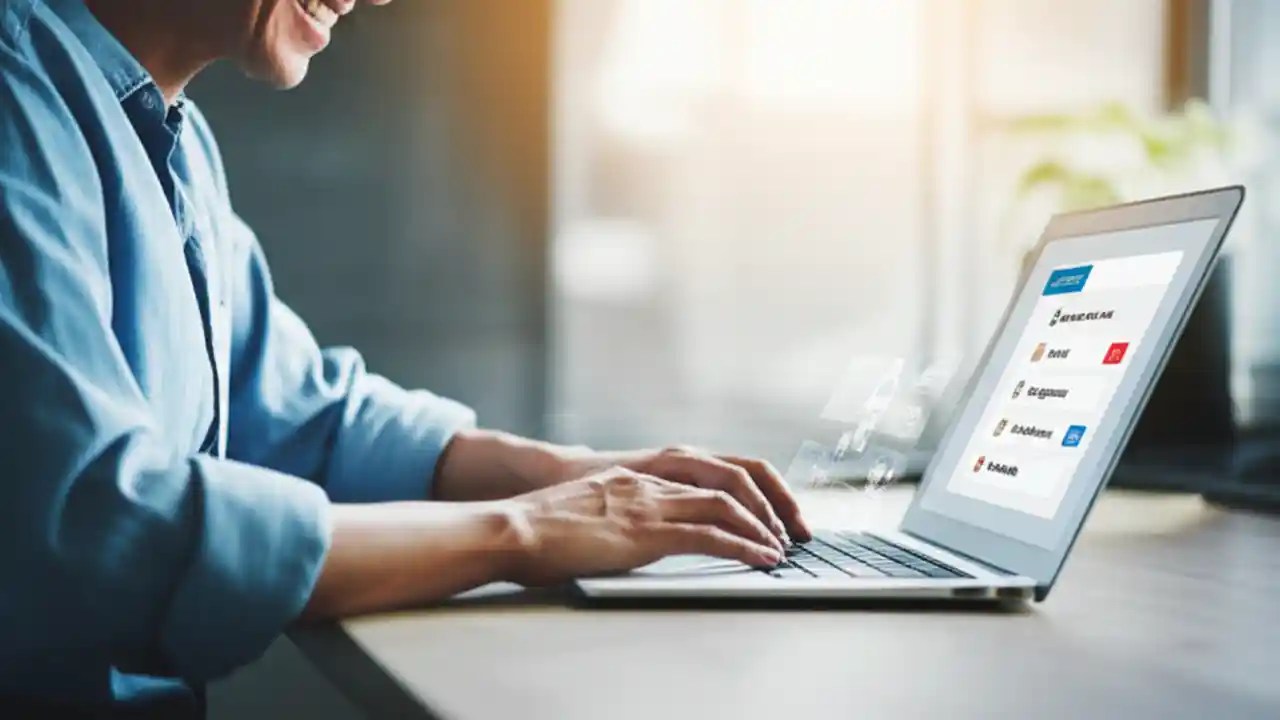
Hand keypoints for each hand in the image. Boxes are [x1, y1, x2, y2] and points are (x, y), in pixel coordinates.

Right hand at [503, 466, 785, 585]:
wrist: (514, 527)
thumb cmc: (539, 528)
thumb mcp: (588, 511)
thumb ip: (615, 516)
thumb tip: (622, 538)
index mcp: (640, 476)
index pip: (711, 471)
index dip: (748, 490)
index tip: (770, 511)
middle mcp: (652, 482)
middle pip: (731, 480)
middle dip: (771, 504)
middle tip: (792, 529)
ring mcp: (651, 503)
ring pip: (727, 504)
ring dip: (763, 526)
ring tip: (782, 548)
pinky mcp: (648, 531)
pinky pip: (710, 535)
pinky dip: (744, 546)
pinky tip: (762, 558)